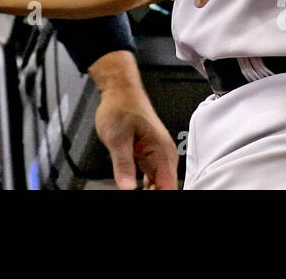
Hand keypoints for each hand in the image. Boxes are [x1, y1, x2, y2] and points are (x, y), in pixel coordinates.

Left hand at [89, 51, 177, 189]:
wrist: (120, 91)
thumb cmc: (121, 107)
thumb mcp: (117, 138)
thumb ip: (123, 165)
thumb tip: (127, 188)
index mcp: (162, 152)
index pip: (169, 188)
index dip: (159, 195)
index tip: (144, 194)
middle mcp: (165, 156)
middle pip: (165, 188)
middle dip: (154, 194)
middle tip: (130, 190)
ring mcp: (158, 156)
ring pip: (159, 185)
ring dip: (150, 192)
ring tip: (132, 189)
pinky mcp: (150, 156)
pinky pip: (152, 179)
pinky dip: (146, 187)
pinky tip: (134, 189)